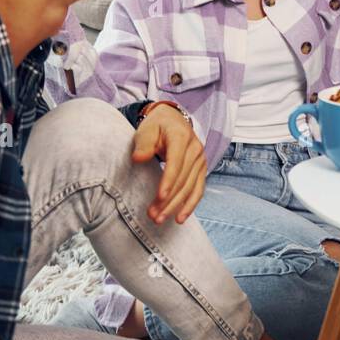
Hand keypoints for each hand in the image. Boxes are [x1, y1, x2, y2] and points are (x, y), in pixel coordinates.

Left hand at [131, 105, 206, 224]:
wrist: (173, 120)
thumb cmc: (157, 126)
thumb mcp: (146, 130)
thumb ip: (143, 144)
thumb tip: (138, 158)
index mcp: (181, 137)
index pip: (176, 163)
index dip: (168, 181)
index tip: (160, 197)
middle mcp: (195, 149)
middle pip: (183, 179)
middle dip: (169, 200)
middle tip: (153, 216)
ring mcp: (201, 160)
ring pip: (190, 188)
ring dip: (176, 206)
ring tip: (160, 219)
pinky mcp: (201, 170)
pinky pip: (198, 190)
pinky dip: (190, 205)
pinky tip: (180, 218)